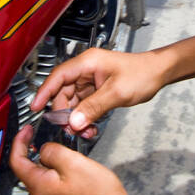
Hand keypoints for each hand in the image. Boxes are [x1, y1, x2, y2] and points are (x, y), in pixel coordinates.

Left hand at [9, 126, 138, 194]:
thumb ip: (52, 151)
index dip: (20, 141)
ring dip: (53, 176)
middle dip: (44, 160)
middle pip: (32, 173)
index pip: (16, 160)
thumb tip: (43, 150)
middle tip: (66, 156)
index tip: (27, 132)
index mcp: (38, 187)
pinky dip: (59, 190)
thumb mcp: (75, 161)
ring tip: (76, 176)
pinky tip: (75, 190)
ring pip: (43, 186)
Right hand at [31, 47, 170, 136]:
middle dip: (64, 112)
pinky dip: (84, 117)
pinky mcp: (96, 89)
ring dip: (75, 117)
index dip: (44, 92)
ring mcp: (91, 80)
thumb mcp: (116, 93)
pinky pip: (83, 105)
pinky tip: (89, 127)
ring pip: (72, 101)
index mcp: (87, 63)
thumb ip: (94, 108)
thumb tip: (74, 122)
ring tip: (82, 130)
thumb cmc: (142, 73)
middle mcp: (86, 70)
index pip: (58, 76)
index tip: (35, 107)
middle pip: (63, 92)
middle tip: (69, 128)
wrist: (159, 73)